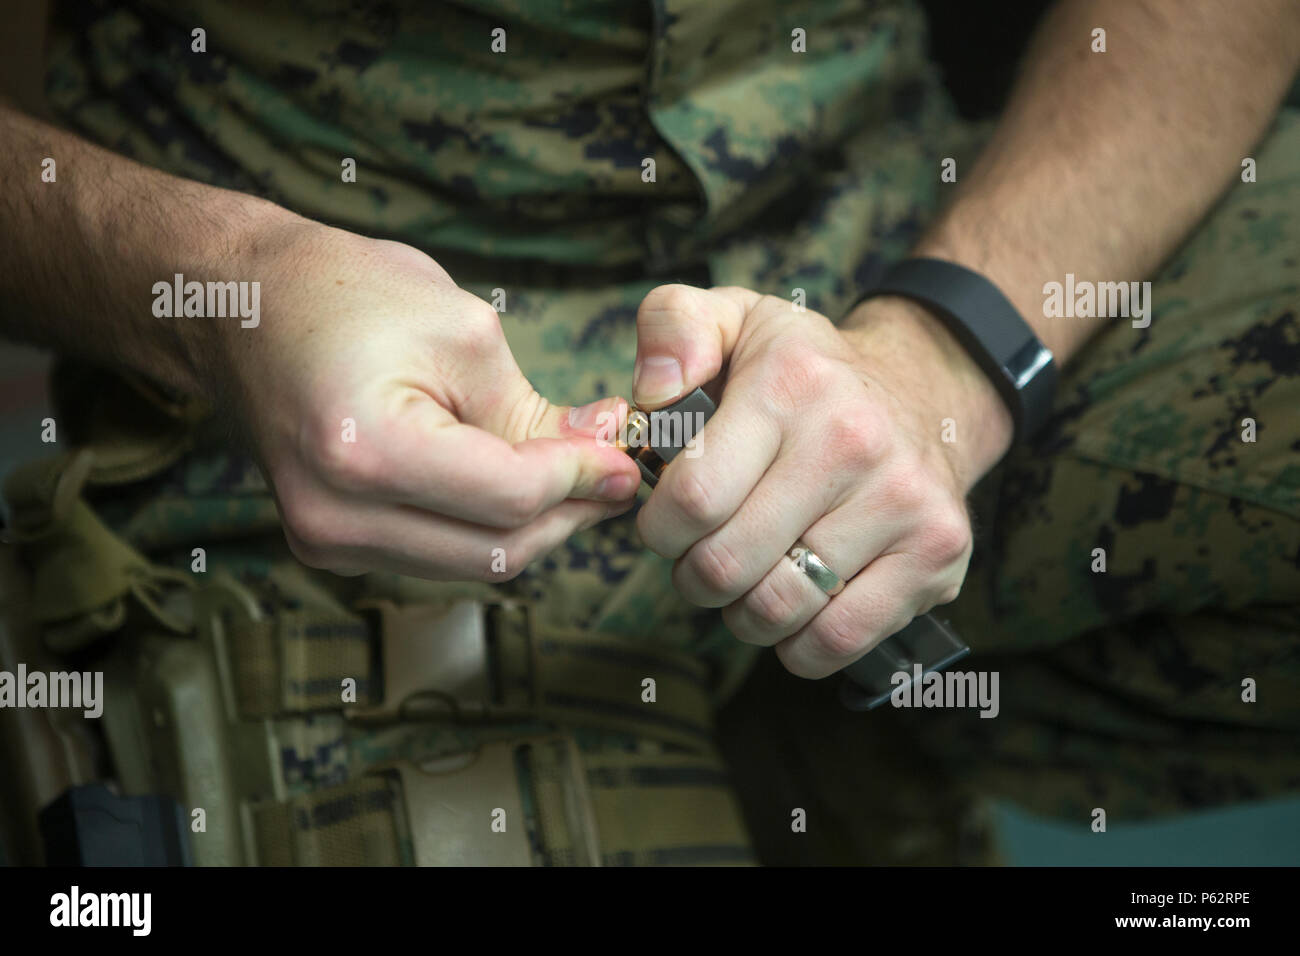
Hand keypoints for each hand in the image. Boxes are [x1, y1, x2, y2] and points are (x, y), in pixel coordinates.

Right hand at [201, 220, 639, 579]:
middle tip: (615, 472)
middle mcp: (334, 517)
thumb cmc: (346, 294)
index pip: (509, 497)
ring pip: (472, 565)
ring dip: (534, 527)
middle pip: (497, 551)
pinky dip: (487, 529)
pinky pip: (438, 556)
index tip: (627, 457)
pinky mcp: (329, 546)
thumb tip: (607, 453)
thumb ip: (538, 412)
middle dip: (569, 513)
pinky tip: (516, 485)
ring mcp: (325, 542)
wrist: (242, 306)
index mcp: (364, 451)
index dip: (583, 480)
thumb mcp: (464, 334)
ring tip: (575, 475)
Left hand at [630, 284, 1013, 676]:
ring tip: (747, 579)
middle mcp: (852, 441)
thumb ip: (671, 328)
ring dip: (741, 612)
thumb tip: (653, 392)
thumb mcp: (734, 319)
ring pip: (775, 610)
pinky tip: (793, 610)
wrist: (922, 389)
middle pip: (725, 565)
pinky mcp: (936, 555)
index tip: (668, 524)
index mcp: (790, 384)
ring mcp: (902, 502)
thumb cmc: (803, 372)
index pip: (692, 499)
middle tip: (701, 558)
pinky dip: (798, 646)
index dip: (659, 529)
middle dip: (693, 575)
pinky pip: (837, 641)